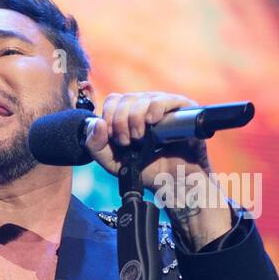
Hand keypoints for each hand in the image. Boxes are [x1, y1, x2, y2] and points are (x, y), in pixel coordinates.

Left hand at [82, 91, 210, 190]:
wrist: (173, 181)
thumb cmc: (146, 169)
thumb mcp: (112, 162)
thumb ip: (96, 145)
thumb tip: (97, 122)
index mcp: (129, 113)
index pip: (113, 100)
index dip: (108, 116)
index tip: (113, 137)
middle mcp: (146, 105)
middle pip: (125, 98)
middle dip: (120, 122)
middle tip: (127, 142)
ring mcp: (164, 105)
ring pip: (142, 98)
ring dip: (135, 119)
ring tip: (141, 138)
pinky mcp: (183, 108)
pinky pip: (164, 99)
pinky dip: (154, 109)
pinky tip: (153, 121)